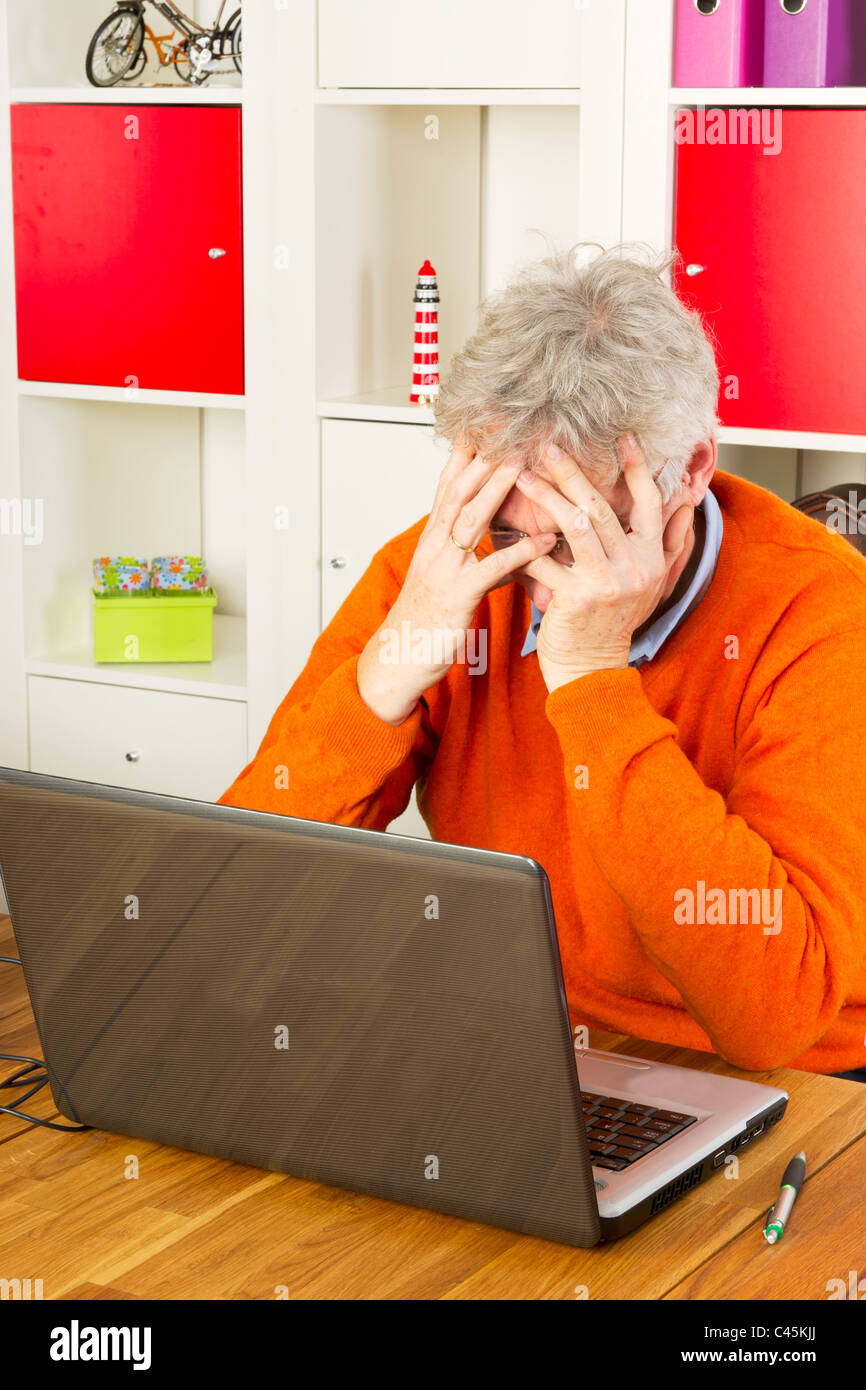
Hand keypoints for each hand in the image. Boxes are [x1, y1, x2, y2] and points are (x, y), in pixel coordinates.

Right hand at [357, 440, 559, 723]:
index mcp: (433, 539)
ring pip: (472, 518)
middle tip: (510, 427)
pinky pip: (493, 567)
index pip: (448, 485)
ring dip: (499, 489)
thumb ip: (476, 561)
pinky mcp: (457, 594)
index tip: (485, 423)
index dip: (465, 454)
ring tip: (527, 465)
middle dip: (484, 457)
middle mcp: (434, 546)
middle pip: (459, 490)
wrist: (399, 659)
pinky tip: (547, 540)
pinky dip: (523, 552)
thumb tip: (504, 552)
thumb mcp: (448, 581)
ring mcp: (444, 568)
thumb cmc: (426, 620)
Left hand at [514, 437, 693, 692]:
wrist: (593, 669)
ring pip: (573, 527)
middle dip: (573, 473)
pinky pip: (545, 562)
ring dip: (545, 497)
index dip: (639, 469)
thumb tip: (686, 499)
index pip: (651, 504)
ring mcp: (605, 584)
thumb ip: (670, 541)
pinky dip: (523, 543)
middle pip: (602, 508)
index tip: (624, 437)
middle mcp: (634, 568)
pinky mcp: (575, 600)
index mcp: (652, 558)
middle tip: (549, 447)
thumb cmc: (615, 622)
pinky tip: (502, 526)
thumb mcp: (653, 583)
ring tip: (521, 476)